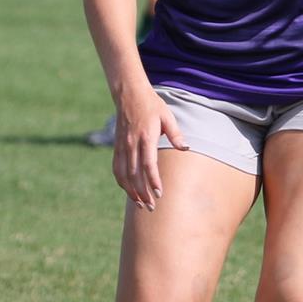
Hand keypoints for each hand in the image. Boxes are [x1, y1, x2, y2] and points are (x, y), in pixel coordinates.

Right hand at [113, 86, 185, 209]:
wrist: (129, 94)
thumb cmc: (152, 105)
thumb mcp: (168, 116)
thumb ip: (176, 134)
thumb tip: (186, 148)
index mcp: (146, 137)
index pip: (149, 164)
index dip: (153, 181)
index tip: (160, 193)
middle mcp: (131, 144)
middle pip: (135, 175)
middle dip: (143, 193)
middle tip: (152, 207)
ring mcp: (122, 146)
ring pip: (123, 175)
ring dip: (131, 191)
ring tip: (140, 204)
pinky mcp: (116, 147)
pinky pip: (117, 168)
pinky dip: (122, 182)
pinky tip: (129, 191)